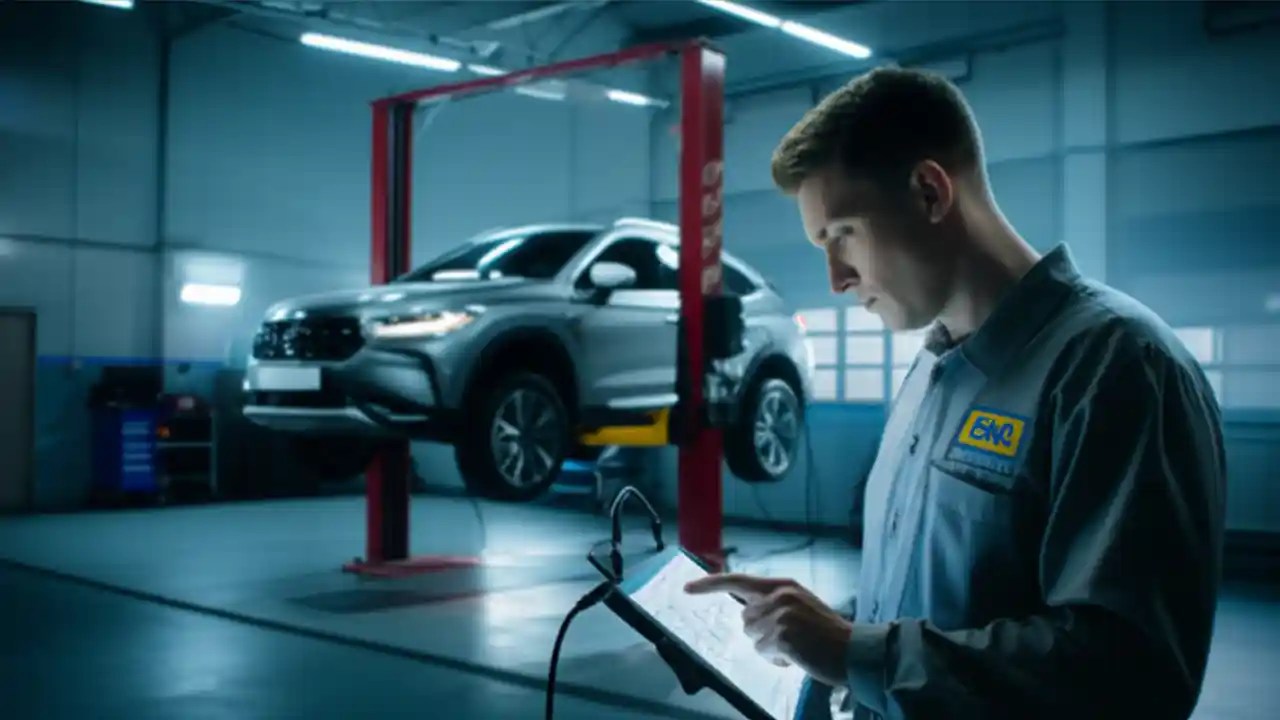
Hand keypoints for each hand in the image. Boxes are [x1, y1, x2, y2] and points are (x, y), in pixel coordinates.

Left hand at [685, 573, 852, 686]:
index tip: (687, 588)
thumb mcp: (801, 605)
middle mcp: (780, 595)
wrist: (855, 650)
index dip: (710, 584)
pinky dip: (777, 660)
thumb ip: (774, 603)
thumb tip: (747, 613)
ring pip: (753, 637)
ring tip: (797, 647)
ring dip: (770, 648)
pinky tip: (797, 657)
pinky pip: (764, 652)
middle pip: (745, 618)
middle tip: (790, 639)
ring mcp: (781, 615)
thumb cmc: (828, 633)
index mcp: (784, 585)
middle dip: (760, 633)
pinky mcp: (783, 636)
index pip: (738, 580)